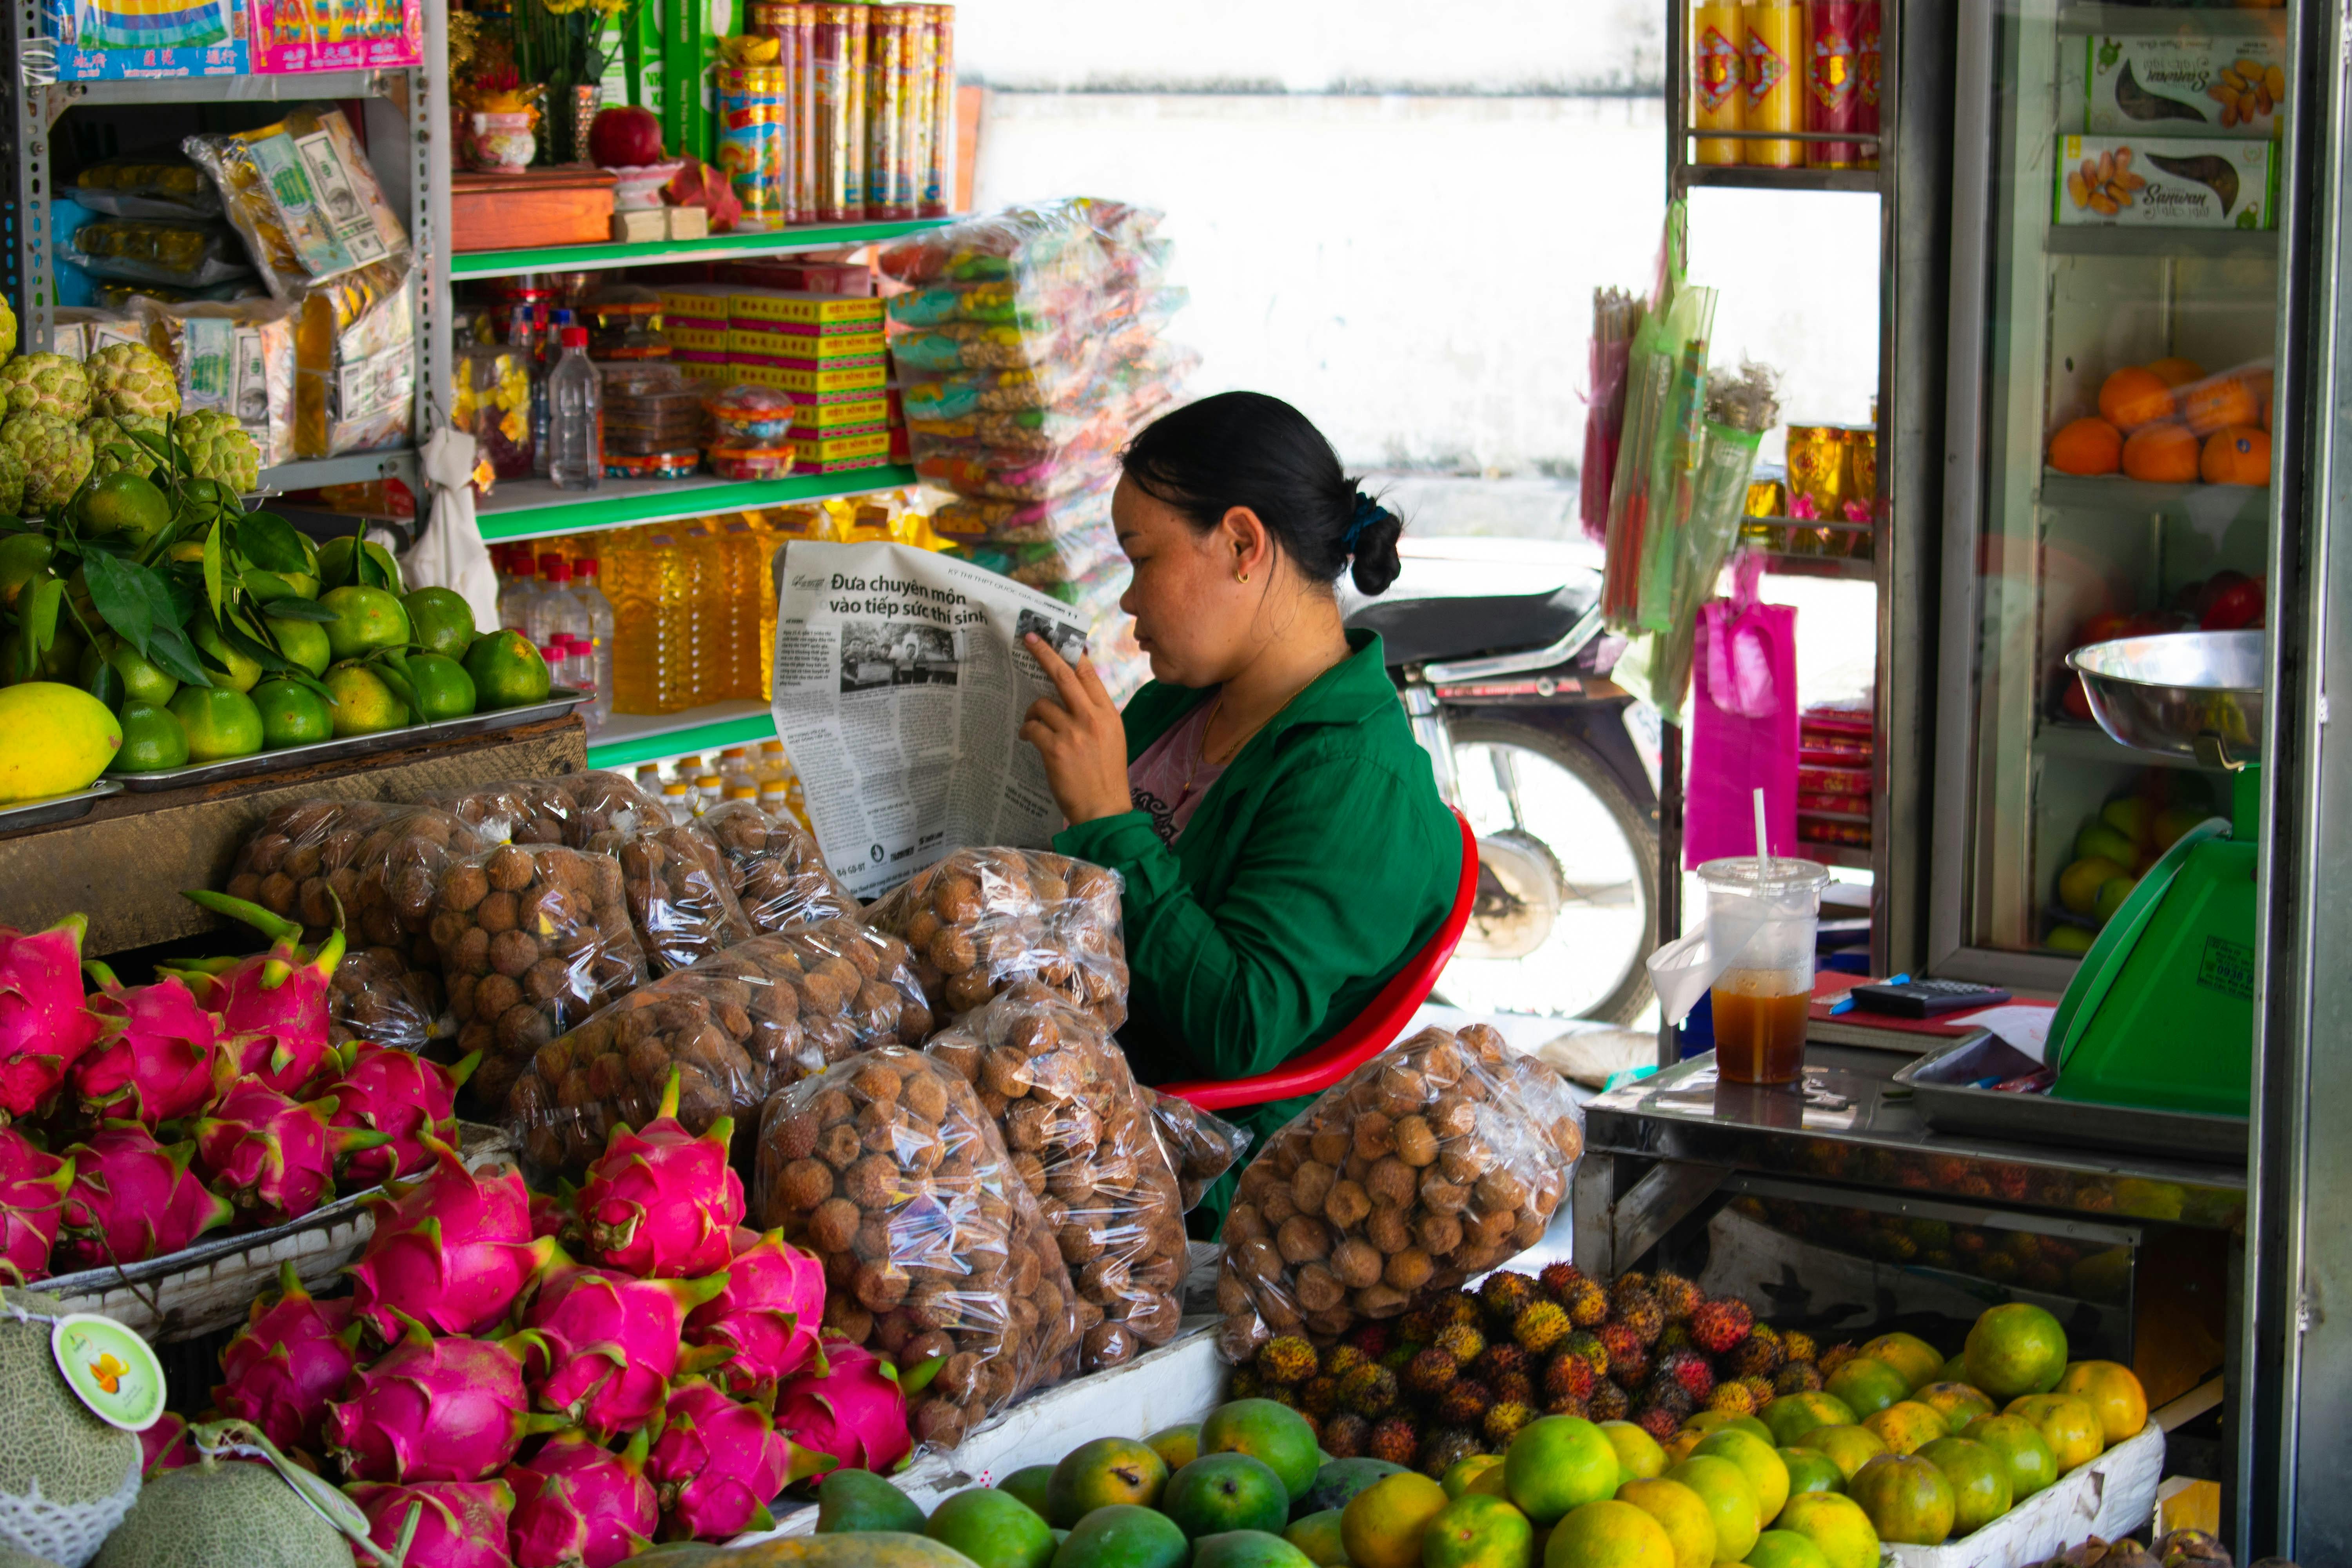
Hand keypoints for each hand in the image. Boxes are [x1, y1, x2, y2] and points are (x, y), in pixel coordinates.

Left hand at [1021, 633, 1130, 824]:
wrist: (1104, 809)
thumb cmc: (1107, 775)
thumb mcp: (1113, 737)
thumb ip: (1096, 713)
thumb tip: (1076, 692)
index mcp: (1108, 713)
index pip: (1089, 674)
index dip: (1072, 654)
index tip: (1060, 639)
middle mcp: (1091, 717)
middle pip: (1064, 674)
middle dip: (1044, 652)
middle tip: (1029, 639)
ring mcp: (1073, 732)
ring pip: (1042, 704)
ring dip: (1033, 712)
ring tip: (1034, 725)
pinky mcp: (1056, 748)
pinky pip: (1033, 728)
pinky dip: (1028, 730)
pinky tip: (1029, 738)